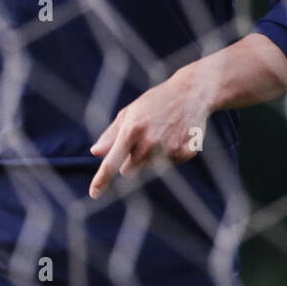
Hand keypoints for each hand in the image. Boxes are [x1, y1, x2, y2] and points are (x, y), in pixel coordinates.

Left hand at [87, 67, 214, 199]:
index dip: (101, 180)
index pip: (112, 162)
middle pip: (128, 170)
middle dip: (129, 160)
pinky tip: (174, 136)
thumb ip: (112, 134)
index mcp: (132, 129)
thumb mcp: (130, 111)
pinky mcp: (185, 154)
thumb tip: (95, 152)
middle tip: (140, 140)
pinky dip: (168, 155)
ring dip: (148, 158)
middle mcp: (150, 142)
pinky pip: (168, 165)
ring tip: (159, 134)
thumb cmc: (157, 100)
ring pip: (148, 168)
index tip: (94, 193)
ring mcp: (169, 149)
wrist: (192, 92)